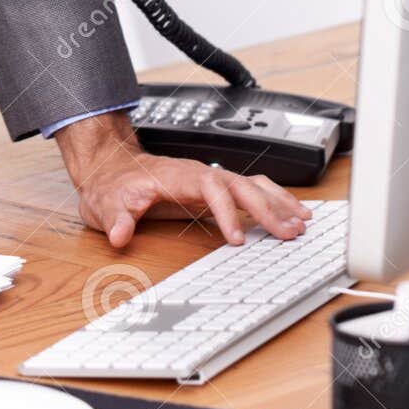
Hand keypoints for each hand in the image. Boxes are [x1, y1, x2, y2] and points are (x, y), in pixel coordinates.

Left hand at [55, 111, 311, 248]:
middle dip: (267, 208)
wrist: (110, 169)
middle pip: (241, 184)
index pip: (211, 186)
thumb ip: (115, 217)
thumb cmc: (112, 185)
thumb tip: (120, 233)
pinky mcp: (214, 190)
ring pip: (252, 185)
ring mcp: (209, 180)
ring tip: (303, 223)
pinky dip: (273, 200)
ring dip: (278, 202)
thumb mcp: (106, 203)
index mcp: (178, 175)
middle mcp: (200, 174)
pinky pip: (250, 191)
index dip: (227, 211)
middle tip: (289, 232)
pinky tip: (291, 213)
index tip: (237, 238)